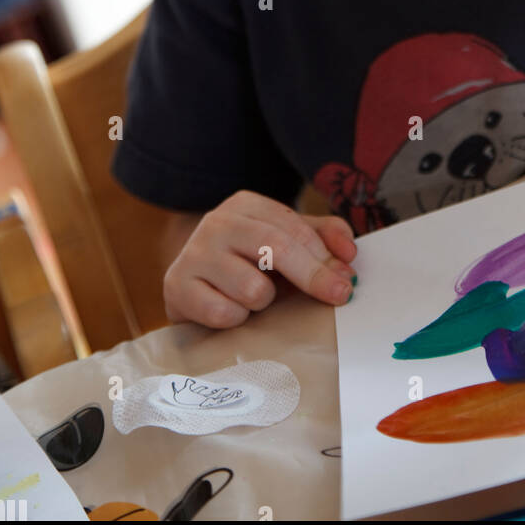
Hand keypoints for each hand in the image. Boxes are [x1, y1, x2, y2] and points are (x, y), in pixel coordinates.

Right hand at [163, 190, 356, 328]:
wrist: (191, 291)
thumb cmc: (247, 267)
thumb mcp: (285, 244)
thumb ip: (320, 238)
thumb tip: (348, 252)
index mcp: (246, 205)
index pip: (292, 227)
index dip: (324, 255)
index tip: (347, 280)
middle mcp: (217, 222)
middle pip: (275, 248)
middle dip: (313, 276)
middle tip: (339, 296)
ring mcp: (193, 253)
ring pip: (252, 287)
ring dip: (263, 302)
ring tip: (255, 299)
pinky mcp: (176, 287)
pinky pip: (225, 313)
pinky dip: (236, 319)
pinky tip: (230, 310)